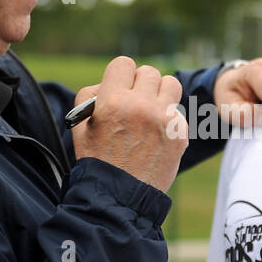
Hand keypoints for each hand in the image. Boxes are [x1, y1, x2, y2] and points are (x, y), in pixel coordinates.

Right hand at [71, 56, 188, 192]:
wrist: (121, 198)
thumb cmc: (98, 160)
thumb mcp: (81, 126)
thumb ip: (91, 96)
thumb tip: (109, 82)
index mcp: (113, 102)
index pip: (123, 64)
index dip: (120, 75)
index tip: (120, 87)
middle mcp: (141, 106)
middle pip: (148, 72)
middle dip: (140, 84)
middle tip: (135, 101)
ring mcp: (164, 119)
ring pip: (170, 83)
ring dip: (160, 93)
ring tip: (151, 109)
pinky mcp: (180, 133)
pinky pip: (178, 110)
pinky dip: (168, 118)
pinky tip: (157, 134)